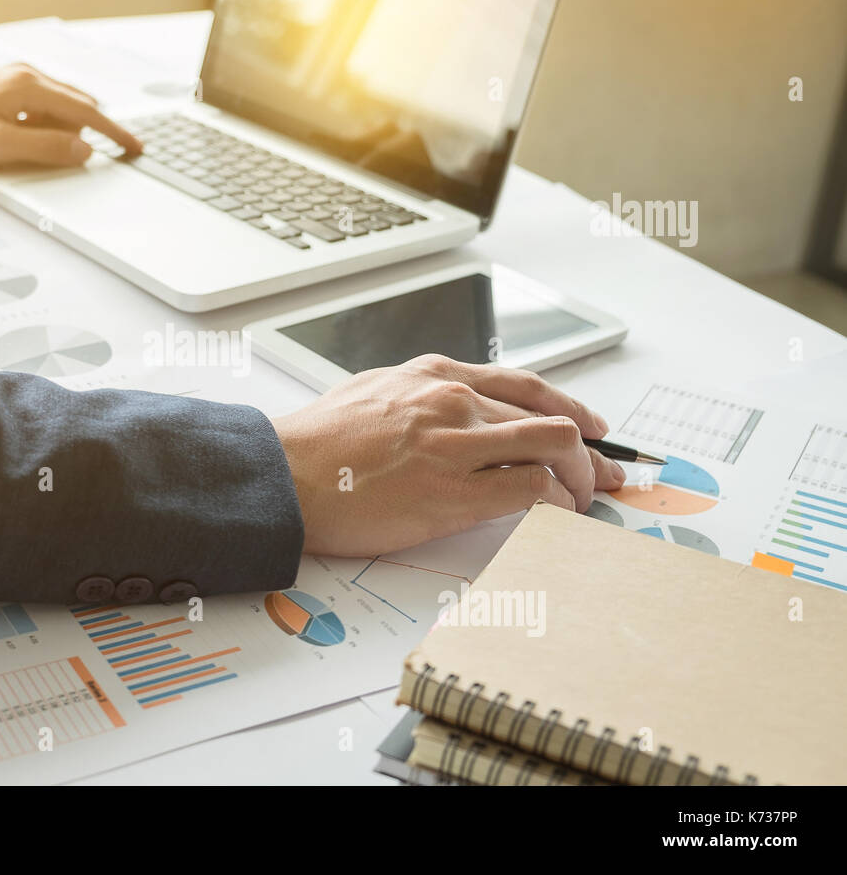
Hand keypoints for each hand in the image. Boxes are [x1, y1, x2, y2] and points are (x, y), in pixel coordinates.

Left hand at [0, 64, 141, 167]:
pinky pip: (41, 108)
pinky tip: (21, 139)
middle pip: (76, 106)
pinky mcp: (6, 88)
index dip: (113, 133)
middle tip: (71, 157)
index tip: (134, 147)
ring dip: (58, 132)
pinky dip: (44, 126)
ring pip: (59, 108)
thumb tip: (83, 150)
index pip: (85, 111)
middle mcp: (26, 76)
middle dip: (82, 134)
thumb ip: (44, 148)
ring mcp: (16, 80)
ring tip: (26, 149)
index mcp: (28, 86)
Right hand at [271, 355, 625, 557]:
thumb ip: (420, 398)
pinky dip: (557, 503)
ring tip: (582, 501)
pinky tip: (555, 515)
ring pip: (555, 448)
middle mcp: (453, 400)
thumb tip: (454, 417)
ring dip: (582, 479)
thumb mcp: (372, 392)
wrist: (283, 474)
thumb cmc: (316, 444)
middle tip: (606, 476)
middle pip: (554, 417)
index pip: (526, 386)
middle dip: (593, 452)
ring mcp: (456, 444)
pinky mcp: (453, 492)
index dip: (571, 410)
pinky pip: (532, 490)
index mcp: (434, 375)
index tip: (591, 431)